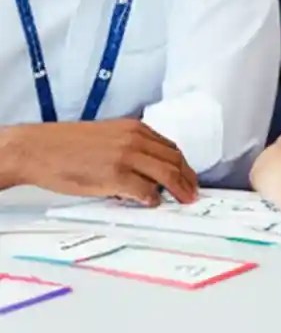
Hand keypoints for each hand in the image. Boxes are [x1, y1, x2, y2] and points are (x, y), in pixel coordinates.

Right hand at [6, 119, 197, 205]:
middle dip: (187, 178)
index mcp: (134, 129)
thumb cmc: (65, 145)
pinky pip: (145, 191)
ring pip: (166, 175)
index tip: (189, 176)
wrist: (37, 149)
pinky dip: (152, 199)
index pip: (170, 148)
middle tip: (192, 192)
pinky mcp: (115, 175)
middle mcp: (135, 140)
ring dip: (178, 190)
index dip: (183, 165)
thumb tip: (146, 170)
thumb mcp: (106, 137)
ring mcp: (126, 157)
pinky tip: (152, 203)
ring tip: (183, 200)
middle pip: (174, 161)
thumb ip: (129, 148)